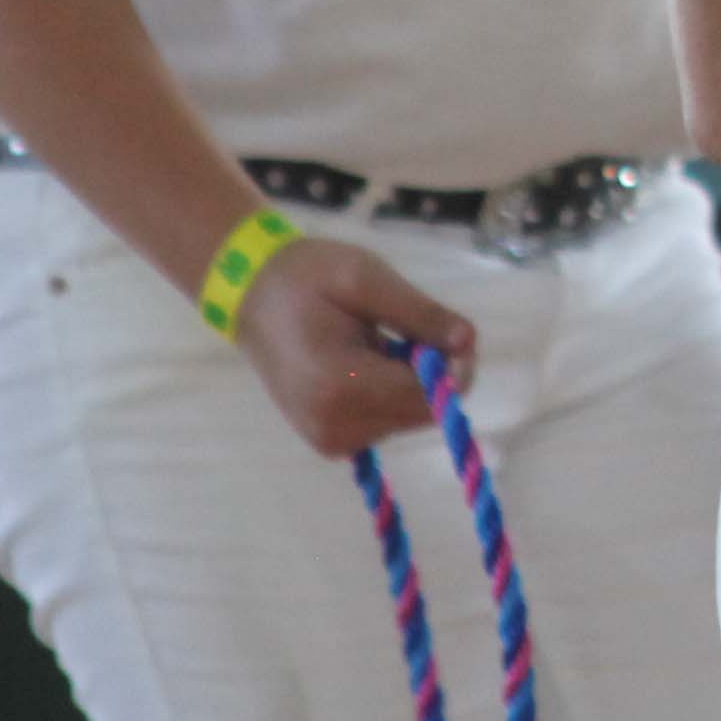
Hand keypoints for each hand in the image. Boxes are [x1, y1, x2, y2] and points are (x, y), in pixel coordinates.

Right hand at [224, 236, 476, 458]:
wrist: (252, 295)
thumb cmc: (307, 277)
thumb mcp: (365, 278)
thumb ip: (419, 313)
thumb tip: (468, 342)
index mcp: (340, 387)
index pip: (429, 396)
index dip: (454, 365)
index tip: (452, 331)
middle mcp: (335, 427)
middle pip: (424, 411)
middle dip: (433, 372)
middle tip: (408, 328)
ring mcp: (331, 441)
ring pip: (409, 417)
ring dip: (411, 382)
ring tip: (375, 342)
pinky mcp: (331, 443)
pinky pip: (388, 421)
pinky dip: (391, 393)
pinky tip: (365, 362)